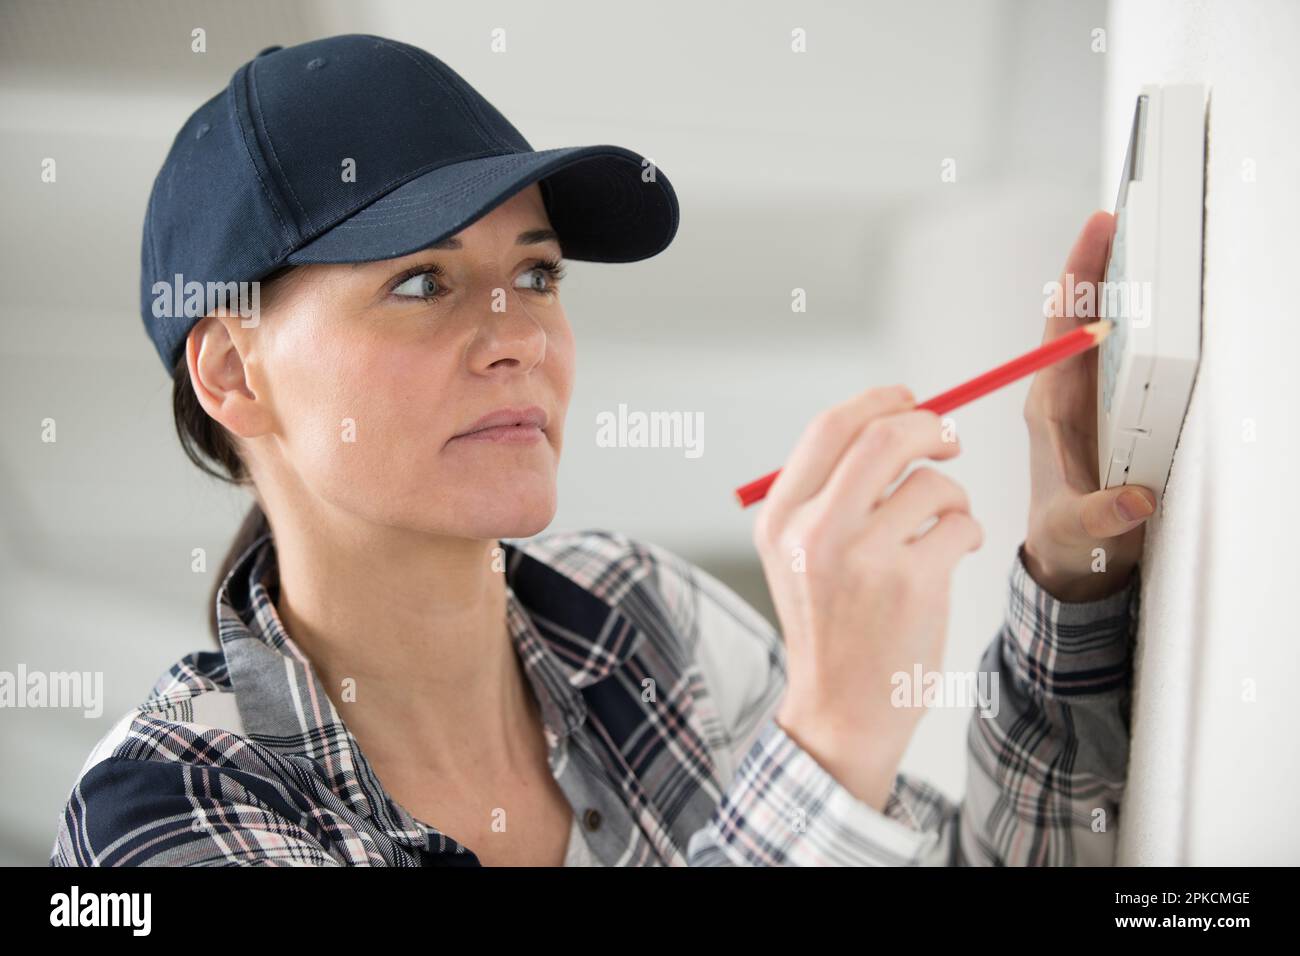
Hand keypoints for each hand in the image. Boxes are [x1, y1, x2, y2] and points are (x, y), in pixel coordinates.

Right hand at [752, 386, 982, 810]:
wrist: (840, 712)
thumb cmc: (831, 627)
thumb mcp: (798, 556)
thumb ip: (828, 493)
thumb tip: (894, 421)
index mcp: (781, 518)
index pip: (829, 428)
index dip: (878, 402)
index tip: (910, 400)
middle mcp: (814, 532)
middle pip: (882, 438)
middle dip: (929, 427)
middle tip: (950, 440)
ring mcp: (862, 559)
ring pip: (931, 483)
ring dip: (953, 496)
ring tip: (947, 526)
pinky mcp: (911, 585)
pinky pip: (960, 524)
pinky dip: (969, 531)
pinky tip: (956, 553)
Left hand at [1023, 211, 1153, 601]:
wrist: (1066, 560)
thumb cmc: (1064, 539)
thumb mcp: (1079, 531)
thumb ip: (1102, 517)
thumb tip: (1134, 500)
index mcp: (1049, 409)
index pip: (1059, 330)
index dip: (1077, 279)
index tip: (1096, 231)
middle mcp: (1065, 393)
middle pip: (1080, 316)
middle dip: (1098, 264)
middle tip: (1121, 213)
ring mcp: (1088, 398)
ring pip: (1101, 330)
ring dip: (1118, 285)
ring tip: (1140, 238)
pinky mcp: (1110, 410)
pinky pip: (1124, 355)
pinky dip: (1139, 322)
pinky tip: (1159, 297)